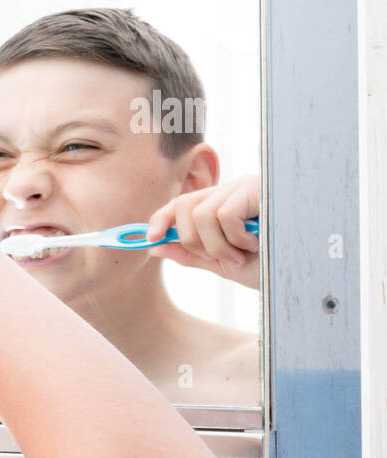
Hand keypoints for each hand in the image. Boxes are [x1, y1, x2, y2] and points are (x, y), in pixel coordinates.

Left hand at [144, 173, 260, 289]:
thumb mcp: (222, 263)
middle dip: (192, 241)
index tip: (150, 238)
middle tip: (221, 258)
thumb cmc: (270, 263)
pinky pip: (223, 215)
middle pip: (183, 206)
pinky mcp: (256, 189)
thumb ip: (190, 254)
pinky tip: (256, 244)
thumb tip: (154, 246)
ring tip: (242, 254)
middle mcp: (229, 191)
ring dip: (217, 245)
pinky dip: (234, 237)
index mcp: (219, 205)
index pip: (179, 204)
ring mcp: (243, 187)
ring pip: (200, 214)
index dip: (161, 218)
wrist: (306, 269)